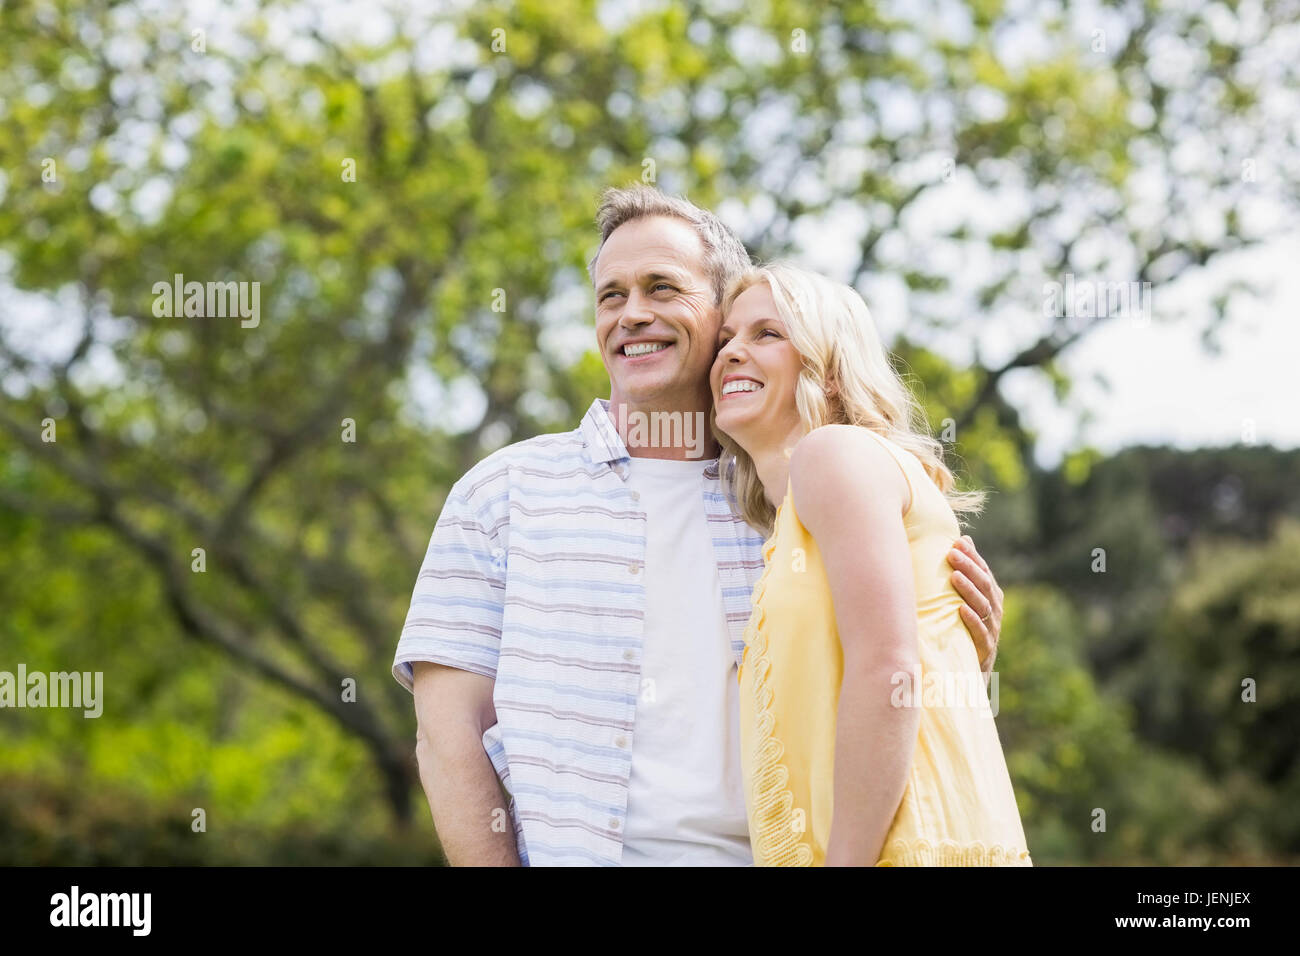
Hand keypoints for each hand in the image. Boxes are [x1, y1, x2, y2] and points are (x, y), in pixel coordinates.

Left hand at [947, 535, 1003, 676]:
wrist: (967, 672)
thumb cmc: (961, 628)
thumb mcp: (963, 600)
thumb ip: (965, 572)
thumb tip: (963, 539)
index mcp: (991, 596)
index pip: (983, 571)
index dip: (972, 557)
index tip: (957, 542)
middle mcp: (994, 610)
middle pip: (984, 585)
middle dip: (969, 568)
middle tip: (952, 554)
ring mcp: (992, 629)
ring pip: (984, 606)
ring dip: (969, 590)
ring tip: (955, 576)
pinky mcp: (985, 649)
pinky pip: (980, 633)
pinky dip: (971, 620)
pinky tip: (960, 609)